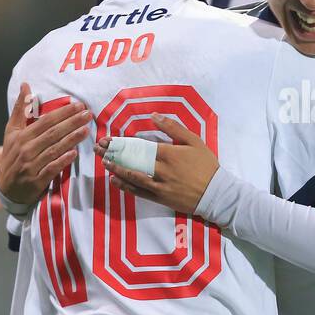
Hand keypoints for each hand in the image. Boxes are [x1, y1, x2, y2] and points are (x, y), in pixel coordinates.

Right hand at [0, 82, 90, 206]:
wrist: (6, 186)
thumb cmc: (12, 155)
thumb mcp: (12, 132)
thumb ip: (20, 109)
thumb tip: (25, 85)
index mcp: (21, 136)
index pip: (45, 122)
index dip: (62, 113)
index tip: (78, 105)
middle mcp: (26, 149)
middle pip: (52, 133)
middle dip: (71, 122)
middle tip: (88, 114)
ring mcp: (31, 165)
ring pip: (54, 150)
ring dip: (71, 139)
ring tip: (86, 130)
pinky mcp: (36, 180)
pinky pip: (51, 169)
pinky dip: (62, 160)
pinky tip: (74, 153)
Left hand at [98, 114, 218, 214]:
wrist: (216, 193)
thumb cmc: (207, 165)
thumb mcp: (194, 141)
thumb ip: (173, 128)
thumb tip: (153, 116)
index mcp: (168, 153)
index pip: (139, 146)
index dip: (121, 143)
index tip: (107, 139)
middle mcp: (161, 170)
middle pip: (132, 160)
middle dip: (113, 154)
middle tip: (97, 149)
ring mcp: (160, 186)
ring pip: (132, 177)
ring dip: (116, 169)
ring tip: (104, 162)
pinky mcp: (160, 198)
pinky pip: (139, 192)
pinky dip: (125, 186)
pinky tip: (114, 181)